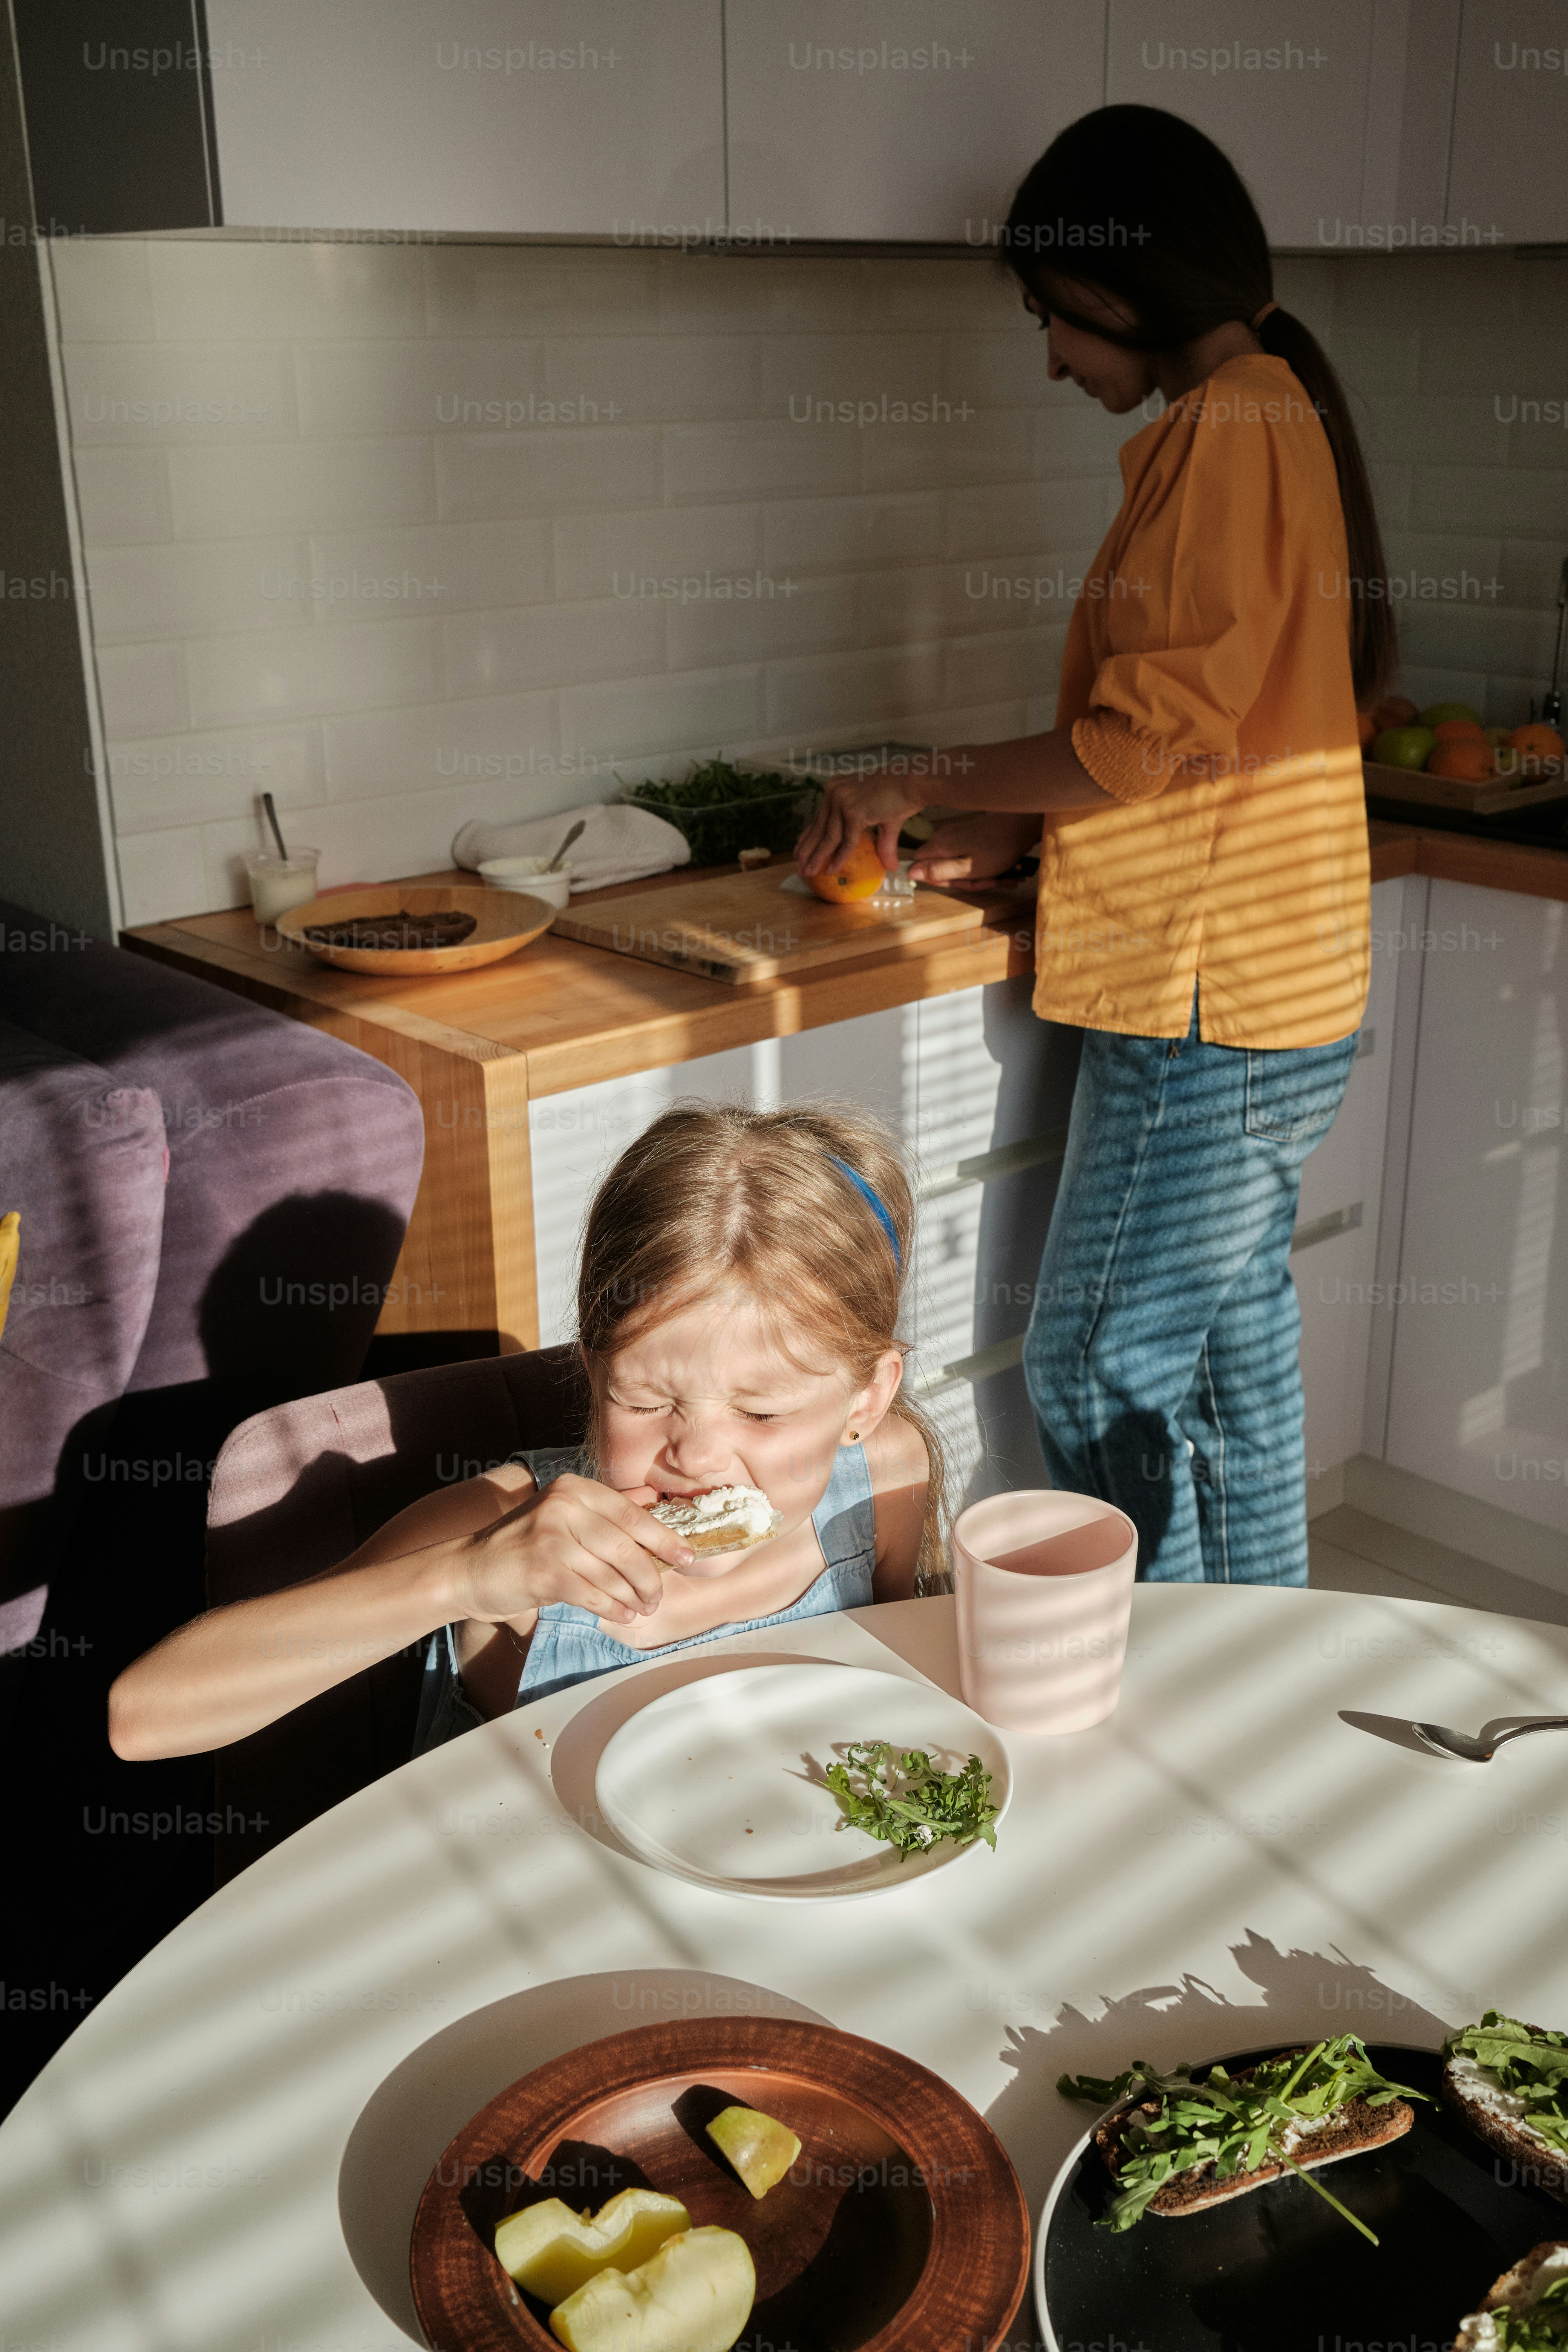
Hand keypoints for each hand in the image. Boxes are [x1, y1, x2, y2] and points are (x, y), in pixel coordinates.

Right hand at [454, 1475, 692, 1627]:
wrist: (469, 1570)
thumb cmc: (523, 1547)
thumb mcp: (561, 1519)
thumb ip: (602, 1521)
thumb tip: (656, 1531)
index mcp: (574, 1489)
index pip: (632, 1514)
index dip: (664, 1538)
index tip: (687, 1556)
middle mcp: (564, 1506)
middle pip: (627, 1546)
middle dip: (650, 1576)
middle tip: (658, 1595)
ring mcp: (552, 1537)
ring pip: (612, 1574)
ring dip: (633, 1597)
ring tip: (643, 1608)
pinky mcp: (544, 1570)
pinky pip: (593, 1594)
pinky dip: (613, 1608)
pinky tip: (623, 1615)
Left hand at [795, 774, 926, 877]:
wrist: (915, 782)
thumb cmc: (902, 795)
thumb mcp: (883, 819)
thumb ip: (879, 842)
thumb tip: (888, 866)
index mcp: (837, 789)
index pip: (819, 817)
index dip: (808, 836)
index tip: (799, 851)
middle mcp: (835, 792)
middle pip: (818, 828)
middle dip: (807, 851)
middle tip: (800, 868)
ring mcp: (843, 801)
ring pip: (828, 837)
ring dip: (817, 858)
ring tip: (808, 873)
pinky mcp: (853, 811)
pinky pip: (845, 841)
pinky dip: (839, 858)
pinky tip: (831, 870)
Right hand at [907, 811, 1042, 884]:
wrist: (1023, 825)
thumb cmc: (998, 848)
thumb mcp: (968, 868)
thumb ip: (938, 870)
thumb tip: (910, 873)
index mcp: (940, 845)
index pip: (919, 865)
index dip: (937, 879)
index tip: (958, 882)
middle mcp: (944, 837)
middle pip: (941, 867)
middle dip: (964, 880)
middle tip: (985, 881)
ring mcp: (957, 835)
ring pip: (958, 864)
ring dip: (978, 876)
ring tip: (998, 878)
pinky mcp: (969, 835)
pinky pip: (968, 857)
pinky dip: (984, 867)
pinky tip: (1001, 872)